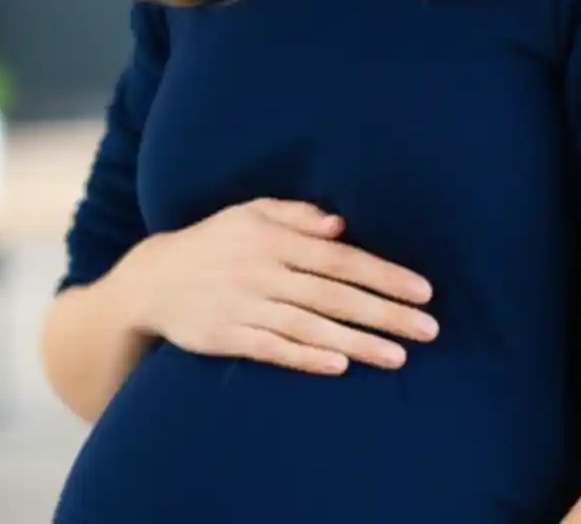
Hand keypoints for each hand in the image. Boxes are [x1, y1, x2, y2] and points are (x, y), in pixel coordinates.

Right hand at [116, 198, 437, 374]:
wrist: (150, 280)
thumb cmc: (214, 242)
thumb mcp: (249, 214)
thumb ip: (296, 216)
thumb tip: (342, 224)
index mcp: (273, 239)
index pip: (340, 259)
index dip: (384, 274)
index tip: (424, 290)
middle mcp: (262, 272)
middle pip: (334, 295)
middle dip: (385, 312)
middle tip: (430, 329)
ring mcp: (243, 306)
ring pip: (310, 326)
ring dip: (357, 342)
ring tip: (399, 356)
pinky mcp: (226, 338)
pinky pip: (272, 349)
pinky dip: (305, 357)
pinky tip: (339, 365)